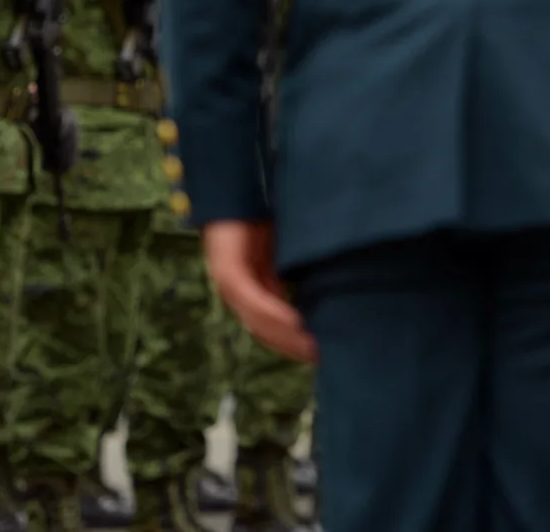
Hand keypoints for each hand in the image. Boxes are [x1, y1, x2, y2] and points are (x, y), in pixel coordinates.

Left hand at [205, 220, 316, 362]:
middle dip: (291, 346)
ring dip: (284, 335)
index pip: (270, 329)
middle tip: (321, 356)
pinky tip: (294, 320)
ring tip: (311, 344)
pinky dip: (272, 311)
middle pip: (264, 331)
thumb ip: (293, 276)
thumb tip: (322, 297)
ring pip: (257, 320)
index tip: (319, 354)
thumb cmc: (260, 220)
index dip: (292, 343)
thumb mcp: (283, 255)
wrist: (236, 192)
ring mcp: (230, 285)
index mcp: (251, 293)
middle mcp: (238, 295)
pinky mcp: (227, 271)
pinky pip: (252, 298)